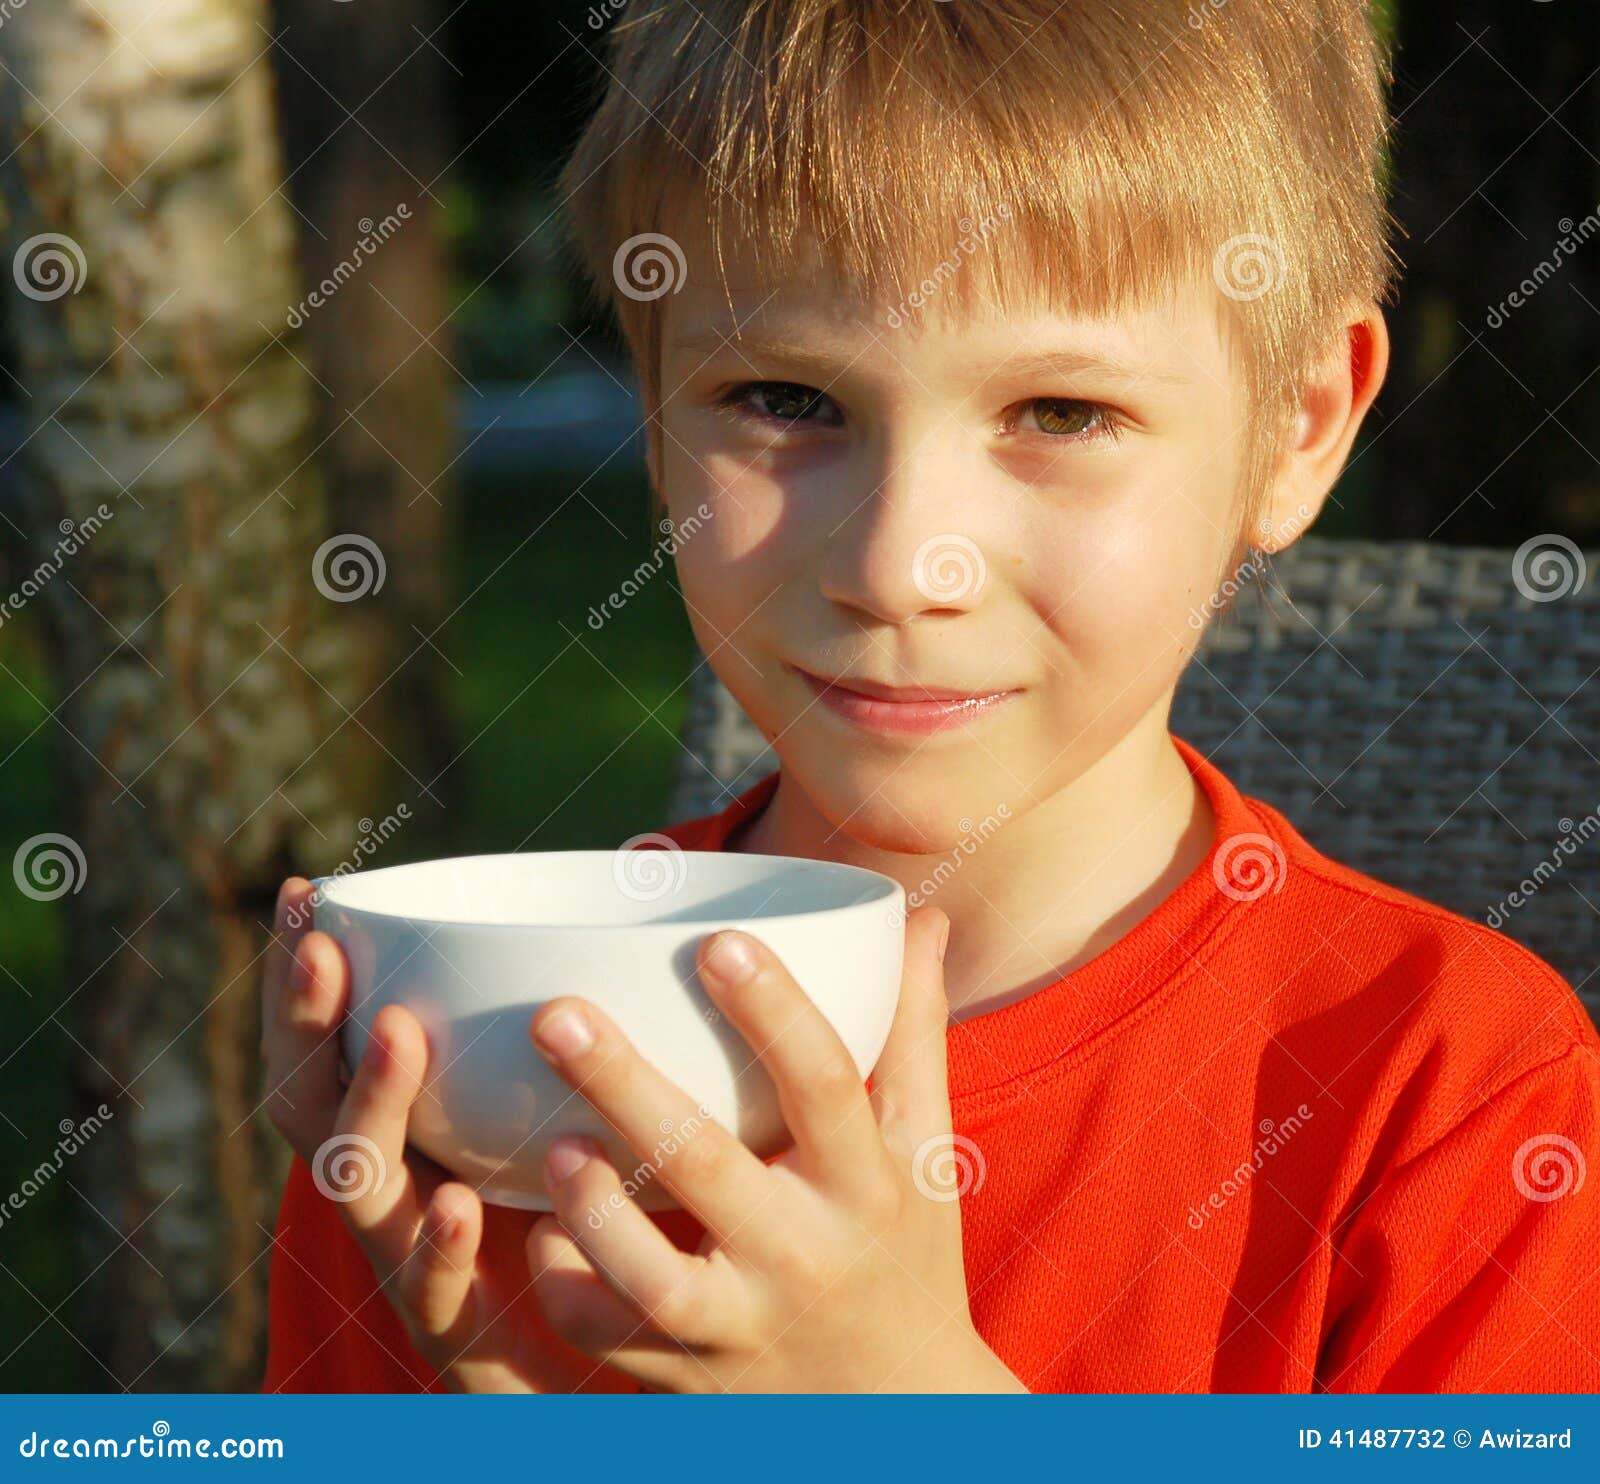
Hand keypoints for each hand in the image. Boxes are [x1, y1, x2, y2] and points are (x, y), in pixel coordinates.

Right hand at [260, 877, 592, 1392]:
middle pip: (314, 1111)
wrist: (595, 1379)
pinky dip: (438, 1252)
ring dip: (373, 1110)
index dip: (306, 981)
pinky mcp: (463, 1346)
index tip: (306, 893)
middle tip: (324, 949)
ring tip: (396, 1035)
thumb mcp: (556, 1119)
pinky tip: (455, 1203)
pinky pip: (437, 1301)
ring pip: (364, 1194)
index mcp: (398, 1142)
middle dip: (308, 1026)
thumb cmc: (578, 1227)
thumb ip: (563, 1037)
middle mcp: (388, 1201)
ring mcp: (412, 1273)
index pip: (324, 1053)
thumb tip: (626, 878)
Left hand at [521, 905, 1025, 1392]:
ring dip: (591, 1209)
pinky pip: (605, 1339)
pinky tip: (537, 1227)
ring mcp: (739, 1324)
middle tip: (556, 1012)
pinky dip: (566, 1285)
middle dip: (627, 1087)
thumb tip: (918, 918)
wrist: (897, 1415)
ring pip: (650, 1278)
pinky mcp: (686, 1373)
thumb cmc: (904, 1250)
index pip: (826, 1082)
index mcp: (865, 1183)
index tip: (715, 939)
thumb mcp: (922, 1147)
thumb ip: (910, 1029)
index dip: (773, 1009)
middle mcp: (802, 1253)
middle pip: (708, 1165)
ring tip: (550, 1140)